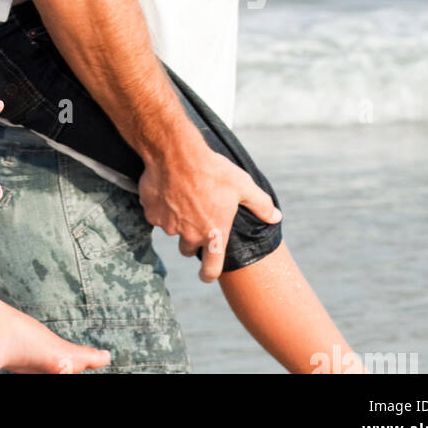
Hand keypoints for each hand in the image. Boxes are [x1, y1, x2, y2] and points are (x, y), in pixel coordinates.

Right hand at [137, 140, 279, 281]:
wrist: (175, 153)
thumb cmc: (212, 170)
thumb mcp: (242, 185)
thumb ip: (261, 205)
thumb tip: (276, 218)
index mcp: (213, 234)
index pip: (211, 269)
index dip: (209, 274)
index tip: (206, 275)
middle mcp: (189, 235)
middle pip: (188, 248)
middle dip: (191, 238)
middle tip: (196, 217)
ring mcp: (168, 225)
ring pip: (172, 230)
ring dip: (176, 220)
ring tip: (181, 197)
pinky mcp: (151, 213)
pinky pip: (155, 215)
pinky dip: (160, 207)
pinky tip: (167, 189)